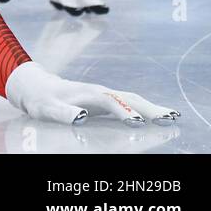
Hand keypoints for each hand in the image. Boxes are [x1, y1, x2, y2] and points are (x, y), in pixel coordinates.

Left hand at [5, 61, 178, 124]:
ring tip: (173, 118)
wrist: (38, 86)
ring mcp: (105, 95)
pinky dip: (145, 109)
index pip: (110, 102)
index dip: (124, 111)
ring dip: (152, 108)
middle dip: (149, 108)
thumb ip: (62, 112)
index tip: (138, 123)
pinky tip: (158, 116)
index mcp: (88, 94)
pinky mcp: (107, 101)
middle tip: (169, 120)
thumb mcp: (46, 107)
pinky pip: (130, 103)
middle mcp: (100, 92)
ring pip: (132, 99)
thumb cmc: (42, 99)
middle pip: (129, 98)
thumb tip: (82, 117)